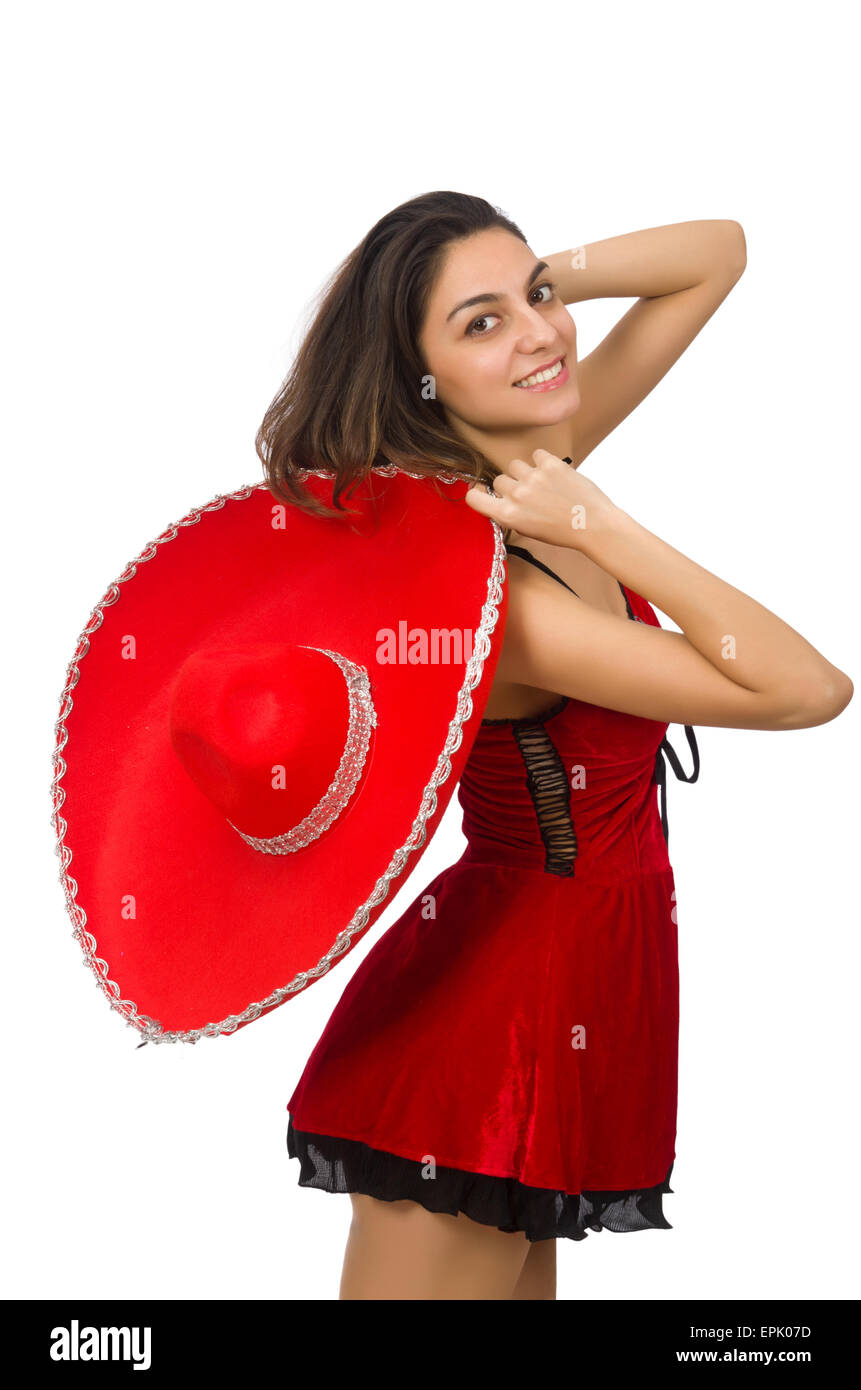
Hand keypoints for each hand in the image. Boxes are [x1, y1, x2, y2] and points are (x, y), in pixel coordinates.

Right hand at [464, 449, 619, 551]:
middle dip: (511, 485)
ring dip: (526, 472)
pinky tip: (554, 474)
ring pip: (516, 465)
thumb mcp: (528, 530)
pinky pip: (536, 454)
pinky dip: (543, 461)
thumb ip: (510, 513)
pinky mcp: (550, 464)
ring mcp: (533, 478)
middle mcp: (517, 495)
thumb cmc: (563, 531)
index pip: (474, 498)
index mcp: (508, 515)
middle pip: (499, 480)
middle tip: (529, 495)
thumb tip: (500, 499)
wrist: (593, 524)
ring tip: (544, 484)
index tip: (484, 492)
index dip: (478, 493)